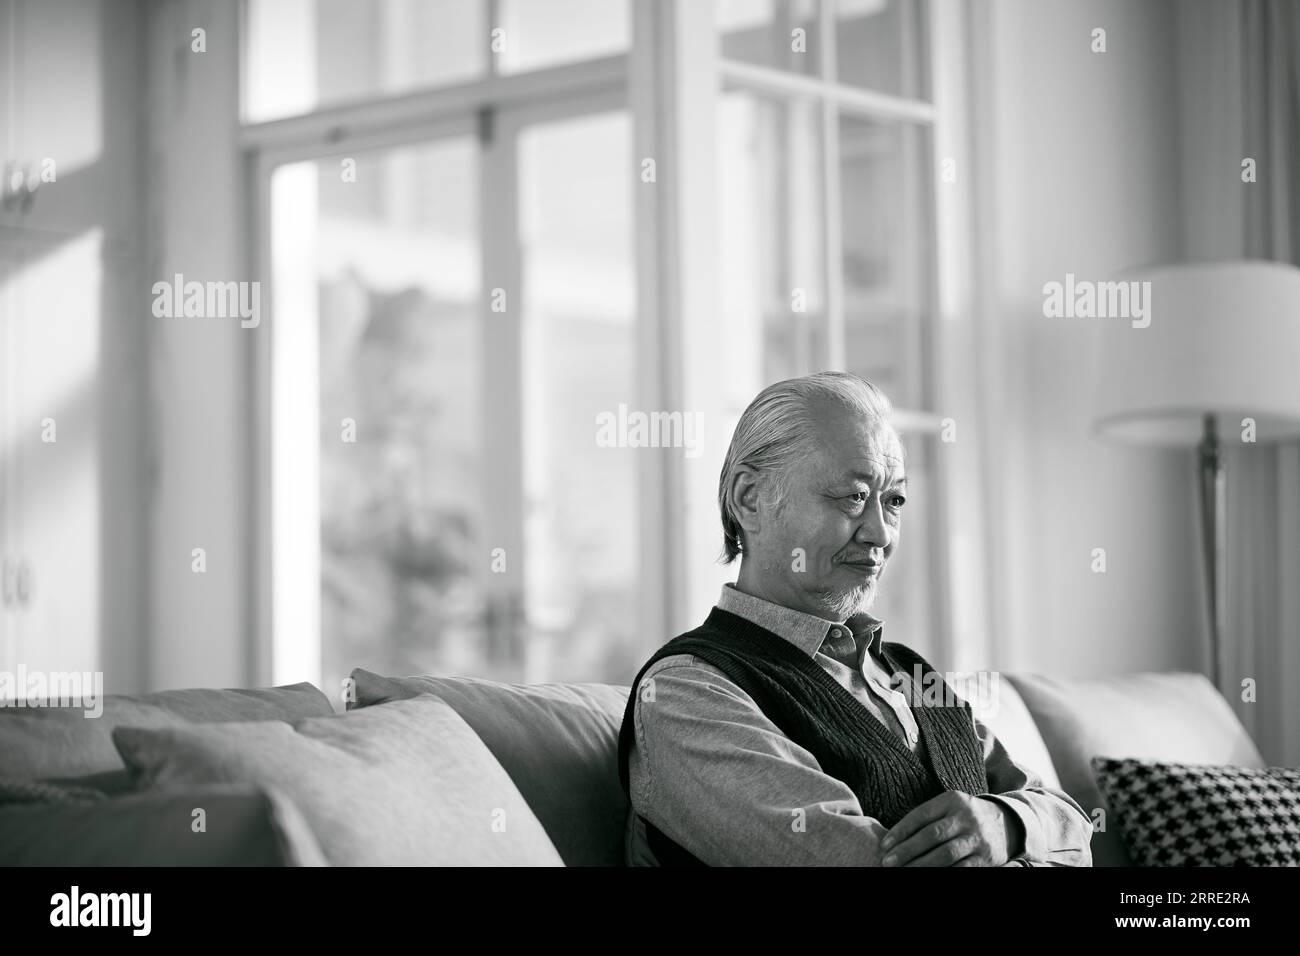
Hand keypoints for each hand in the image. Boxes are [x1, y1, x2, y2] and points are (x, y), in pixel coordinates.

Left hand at [879, 791, 1015, 866]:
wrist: (1005, 823)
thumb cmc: (964, 816)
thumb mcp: (948, 806)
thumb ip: (926, 817)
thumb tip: (894, 838)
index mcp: (951, 800)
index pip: (921, 815)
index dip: (900, 831)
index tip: (884, 845)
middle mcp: (965, 817)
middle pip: (931, 835)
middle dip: (907, 850)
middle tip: (888, 862)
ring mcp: (976, 838)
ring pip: (945, 854)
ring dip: (921, 865)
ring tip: (903, 871)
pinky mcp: (985, 858)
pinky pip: (961, 869)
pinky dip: (943, 873)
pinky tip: (927, 876)